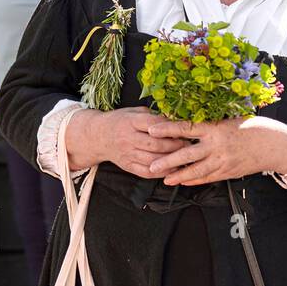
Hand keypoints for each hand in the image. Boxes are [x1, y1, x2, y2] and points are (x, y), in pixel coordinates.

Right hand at [66, 107, 189, 177]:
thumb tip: (175, 120)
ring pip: (153, 161)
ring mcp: (127, 154)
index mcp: (130, 122)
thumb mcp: (134, 112)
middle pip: (156, 145)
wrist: (99, 137)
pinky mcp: (127, 166)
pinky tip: (172, 170)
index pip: (154, 126)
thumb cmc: (121, 121)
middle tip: (188, 146)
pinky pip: (147, 173)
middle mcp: (128, 138)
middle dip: (175, 146)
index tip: (184, 131)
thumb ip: (153, 116)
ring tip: (183, 159)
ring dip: (170, 161)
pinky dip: (161, 173)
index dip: (171, 130)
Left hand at [147, 116, 286, 186]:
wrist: (275, 145)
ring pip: (196, 171)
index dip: (167, 129)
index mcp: (216, 128)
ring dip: (178, 176)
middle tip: (150, 166)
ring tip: (164, 179)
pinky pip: (207, 178)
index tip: (150, 129)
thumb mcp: (231, 119)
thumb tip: (190, 123)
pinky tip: (183, 182)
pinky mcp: (229, 172)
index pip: (185, 128)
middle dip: (167, 161)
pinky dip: (194, 180)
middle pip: (186, 155)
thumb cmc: (254, 127)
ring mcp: (223, 162)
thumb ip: (211, 124)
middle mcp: (217, 146)